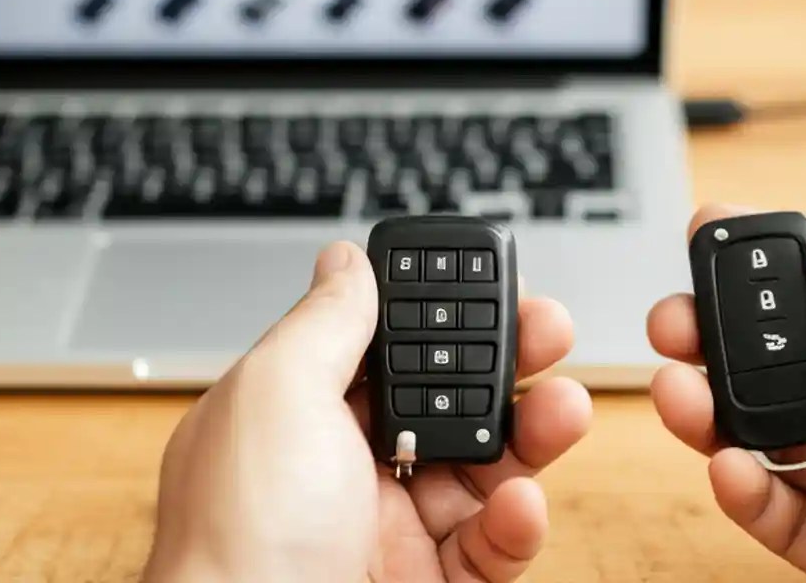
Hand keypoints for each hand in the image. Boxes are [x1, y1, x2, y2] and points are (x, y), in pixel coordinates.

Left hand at [143, 241, 591, 582]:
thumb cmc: (241, 539)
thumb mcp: (278, 395)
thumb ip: (325, 322)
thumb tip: (345, 261)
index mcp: (301, 412)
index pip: (386, 343)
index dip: (441, 311)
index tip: (490, 283)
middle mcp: (344, 467)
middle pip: (448, 398)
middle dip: (505, 363)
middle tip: (549, 333)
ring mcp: (387, 528)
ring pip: (485, 467)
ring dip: (532, 434)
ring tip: (563, 410)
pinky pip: (493, 544)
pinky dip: (518, 523)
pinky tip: (519, 504)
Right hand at [648, 205, 805, 581]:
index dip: (766, 273)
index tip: (709, 241)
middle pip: (783, 372)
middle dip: (720, 344)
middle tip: (672, 324)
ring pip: (771, 444)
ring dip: (716, 417)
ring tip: (680, 394)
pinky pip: (789, 523)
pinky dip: (748, 496)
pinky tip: (729, 466)